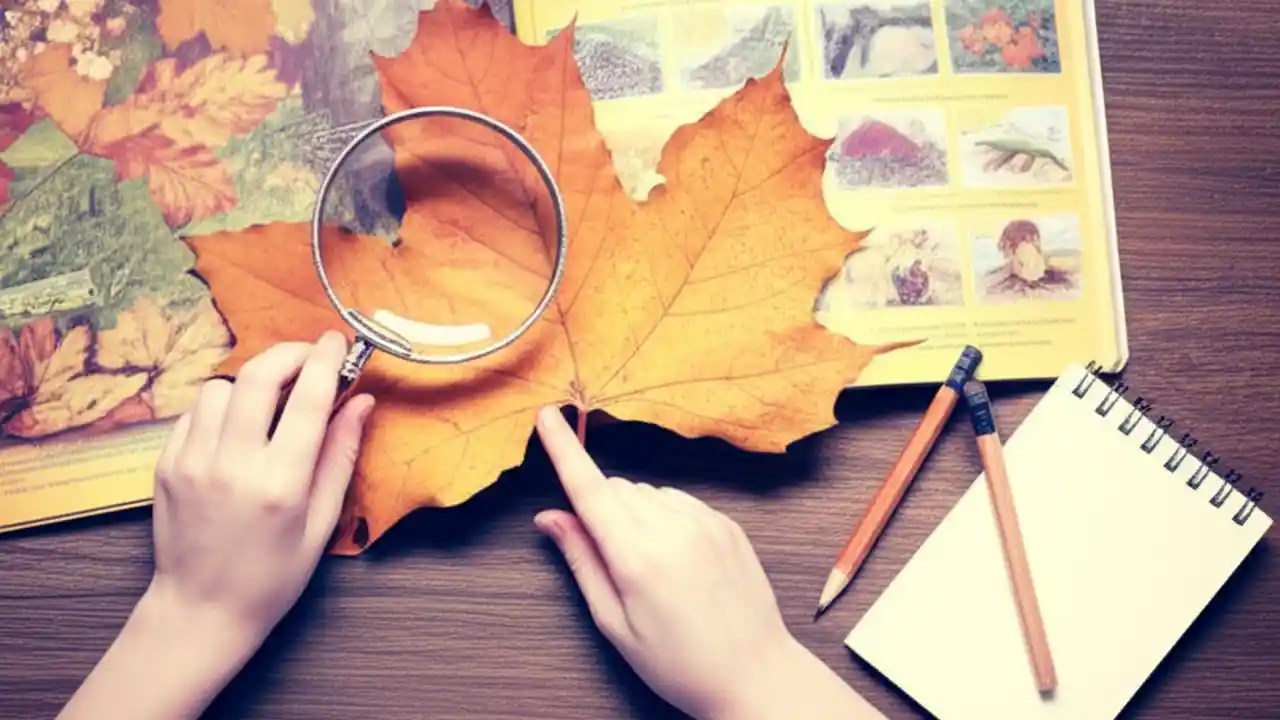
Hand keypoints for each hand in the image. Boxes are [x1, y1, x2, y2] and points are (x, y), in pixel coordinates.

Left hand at [59, 332, 374, 719]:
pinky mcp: (168, 465)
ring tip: (270, 401)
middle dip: (288, 354)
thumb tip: (362, 402)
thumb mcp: (321, 522)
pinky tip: (238, 428)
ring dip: (251, 383)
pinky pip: (195, 413)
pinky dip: (221, 408)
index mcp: (281, 483)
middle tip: (308, 356)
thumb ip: (340, 456)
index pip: (309, 399)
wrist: (202, 610)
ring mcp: (193, 462)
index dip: (327, 361)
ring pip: (221, 388)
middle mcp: (234, 465)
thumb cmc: (274, 574)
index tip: (339, 341)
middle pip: (258, 376)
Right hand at [533, 408, 882, 719]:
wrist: (754, 674)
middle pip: (615, 488)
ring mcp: (705, 521)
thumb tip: (550, 517)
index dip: (564, 448)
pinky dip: (664, 518)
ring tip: (650, 569)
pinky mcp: (726, 522)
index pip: (589, 488)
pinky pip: (678, 501)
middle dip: (600, 510)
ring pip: (646, 492)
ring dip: (633, 514)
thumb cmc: (680, 662)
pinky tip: (675, 561)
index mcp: (639, 557)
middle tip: (611, 562)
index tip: (547, 415)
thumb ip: (581, 561)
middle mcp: (674, 528)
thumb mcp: (615, 624)